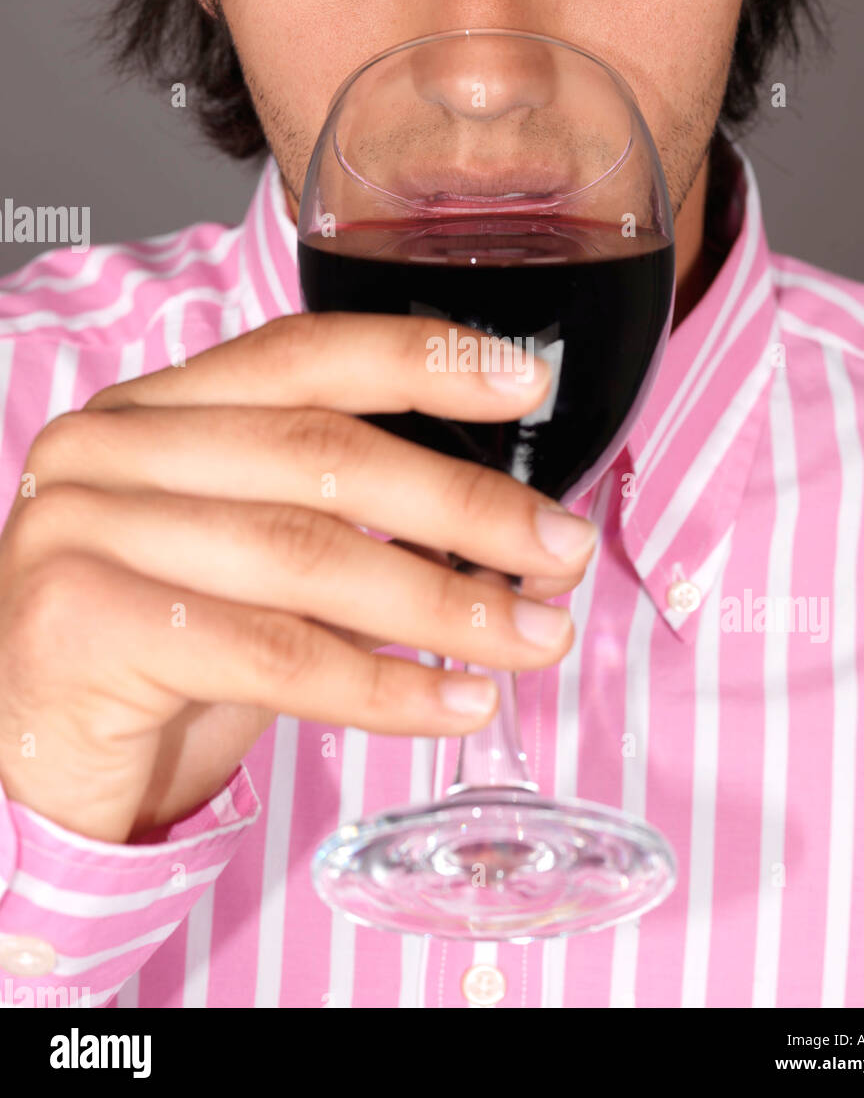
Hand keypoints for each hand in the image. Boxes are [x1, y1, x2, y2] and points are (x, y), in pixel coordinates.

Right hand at [0, 313, 596, 842]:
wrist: (31, 759)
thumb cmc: (157, 651)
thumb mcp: (253, 567)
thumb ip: (344, 528)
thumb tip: (505, 534)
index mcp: (155, 408)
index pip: (301, 354)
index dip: (421, 361)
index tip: (527, 384)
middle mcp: (110, 447)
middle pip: (320, 454)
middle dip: (464, 506)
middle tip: (560, 551)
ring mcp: (83, 526)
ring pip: (306, 557)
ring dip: (445, 605)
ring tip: (535, 637)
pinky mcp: (82, 621)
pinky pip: (271, 654)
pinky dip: (382, 688)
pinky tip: (457, 704)